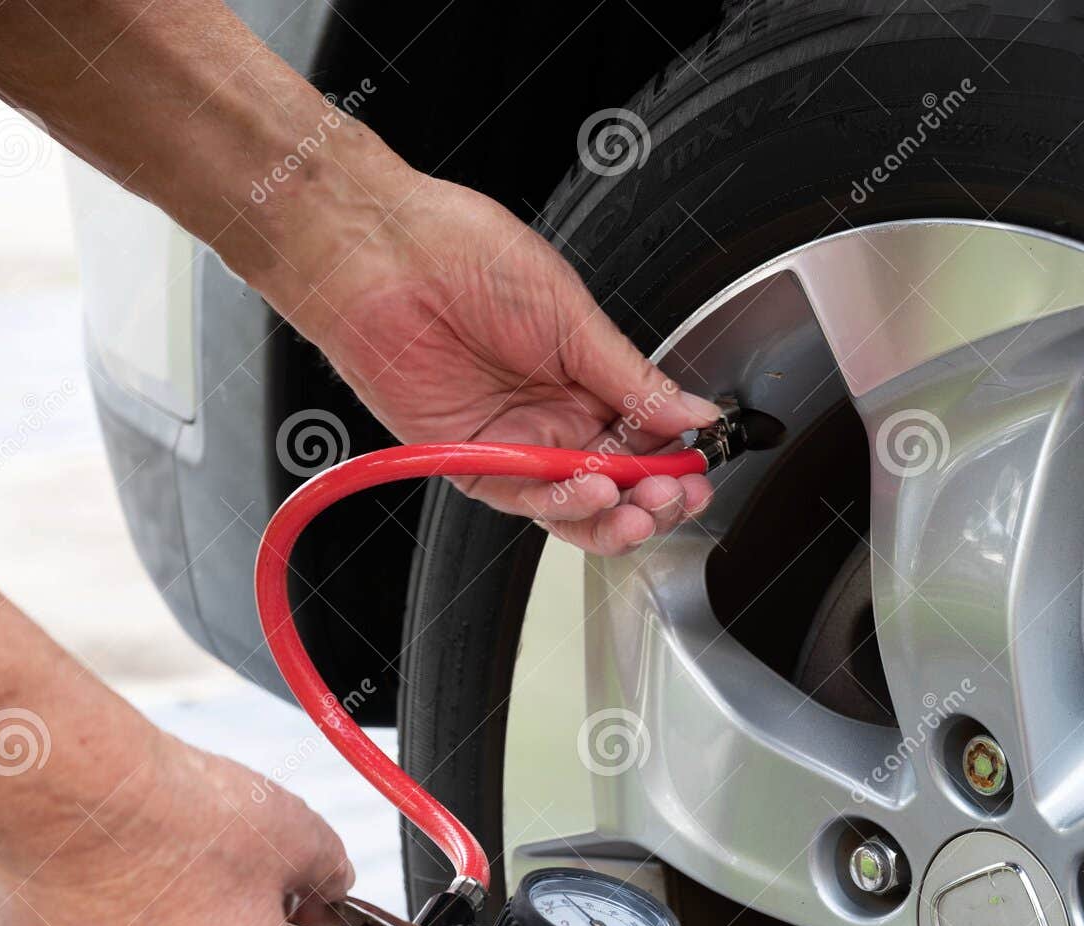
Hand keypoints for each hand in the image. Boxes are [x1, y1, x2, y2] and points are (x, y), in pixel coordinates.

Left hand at [278, 174, 719, 555]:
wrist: (382, 253)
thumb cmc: (464, 255)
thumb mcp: (572, 316)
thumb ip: (634, 378)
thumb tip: (694, 413)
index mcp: (587, 377)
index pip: (646, 438)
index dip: (676, 460)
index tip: (701, 468)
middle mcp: (555, 416)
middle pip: (619, 482)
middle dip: (654, 497)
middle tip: (679, 495)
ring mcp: (516, 443)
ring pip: (578, 505)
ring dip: (616, 514)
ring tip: (643, 507)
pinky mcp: (475, 464)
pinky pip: (528, 502)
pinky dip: (565, 505)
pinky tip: (593, 491)